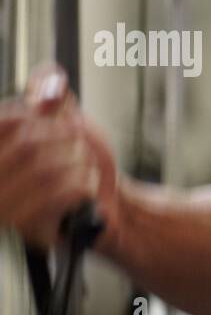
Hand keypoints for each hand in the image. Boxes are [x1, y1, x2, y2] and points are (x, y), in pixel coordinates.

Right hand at [0, 62, 119, 252]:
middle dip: (66, 139)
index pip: (7, 120)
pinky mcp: (24, 226)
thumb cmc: (72, 161)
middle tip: (79, 144)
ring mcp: (2, 204)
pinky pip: (59, 195)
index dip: (40, 115)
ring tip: (84, 165)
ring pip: (46, 170)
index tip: (60, 120)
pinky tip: (84, 186)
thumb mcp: (61, 116)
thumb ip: (50, 91)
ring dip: (78, 162)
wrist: (98, 206)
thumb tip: (50, 88)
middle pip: (28, 144)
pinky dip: (83, 184)